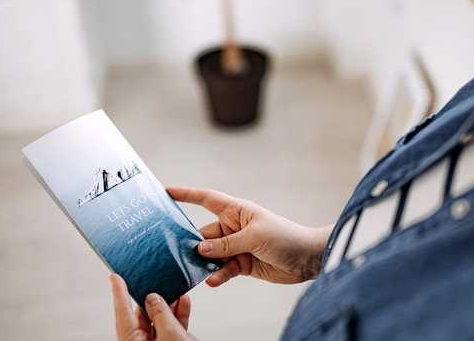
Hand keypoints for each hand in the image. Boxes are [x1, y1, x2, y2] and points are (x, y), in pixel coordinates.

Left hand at [111, 274, 196, 340]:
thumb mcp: (170, 335)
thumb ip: (161, 314)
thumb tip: (153, 298)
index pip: (123, 314)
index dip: (119, 293)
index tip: (115, 276)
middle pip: (142, 315)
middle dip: (151, 296)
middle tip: (154, 277)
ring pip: (160, 319)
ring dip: (169, 303)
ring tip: (176, 288)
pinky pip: (172, 327)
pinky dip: (179, 314)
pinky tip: (185, 302)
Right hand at [168, 187, 332, 286]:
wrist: (308, 259)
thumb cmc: (286, 237)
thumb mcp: (254, 237)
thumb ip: (226, 244)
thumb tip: (200, 249)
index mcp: (236, 211)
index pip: (206, 199)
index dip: (186, 195)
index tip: (166, 193)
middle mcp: (233, 227)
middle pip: (204, 233)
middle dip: (190, 242)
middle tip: (172, 252)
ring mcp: (237, 246)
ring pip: (211, 255)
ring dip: (203, 263)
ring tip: (192, 271)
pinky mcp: (242, 264)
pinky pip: (222, 269)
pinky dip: (217, 275)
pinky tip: (213, 281)